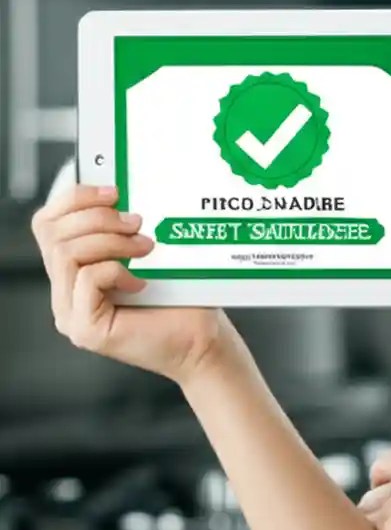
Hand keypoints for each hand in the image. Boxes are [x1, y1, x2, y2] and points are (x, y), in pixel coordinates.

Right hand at [30, 184, 237, 384]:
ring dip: (110, 241)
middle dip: (97, 217)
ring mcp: (70, 313)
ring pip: (67, 253)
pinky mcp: (86, 329)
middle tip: (137, 223)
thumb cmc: (183, 297)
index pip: (47, 223)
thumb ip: (124, 228)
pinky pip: (86, 279)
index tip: (115, 191)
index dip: (75, 198)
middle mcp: (64, 292)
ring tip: (146, 248)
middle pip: (52, 233)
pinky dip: (116, 270)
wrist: (204, 339)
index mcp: (74, 270)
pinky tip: (141, 282)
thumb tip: (119, 190)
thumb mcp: (150, 252)